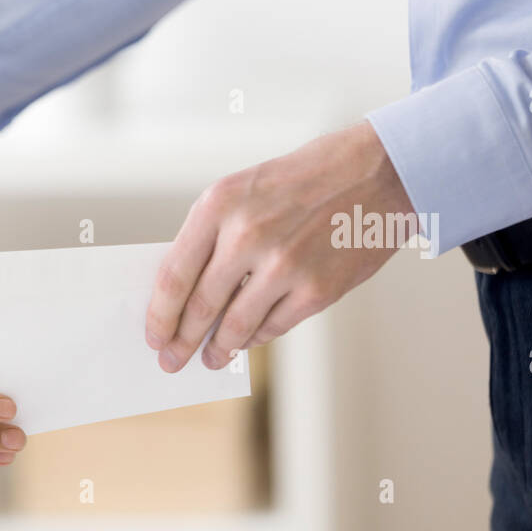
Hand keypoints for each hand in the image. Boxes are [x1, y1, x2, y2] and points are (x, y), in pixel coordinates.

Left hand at [144, 121, 414, 371]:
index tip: (153, 335)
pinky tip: (246, 341)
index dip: (158, 314)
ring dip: (217, 349)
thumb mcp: (244, 190)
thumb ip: (212, 236)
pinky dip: (255, 338)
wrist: (379, 170)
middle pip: (199, 307)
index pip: (173, 275)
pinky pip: (272, 327)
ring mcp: (284, 265)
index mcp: (219, 205)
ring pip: (234, 326)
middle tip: (171, 360)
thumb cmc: (304, 180)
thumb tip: (183, 294)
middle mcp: (247, 235)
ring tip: (210, 359)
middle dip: (181, 342)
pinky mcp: (317, 290)